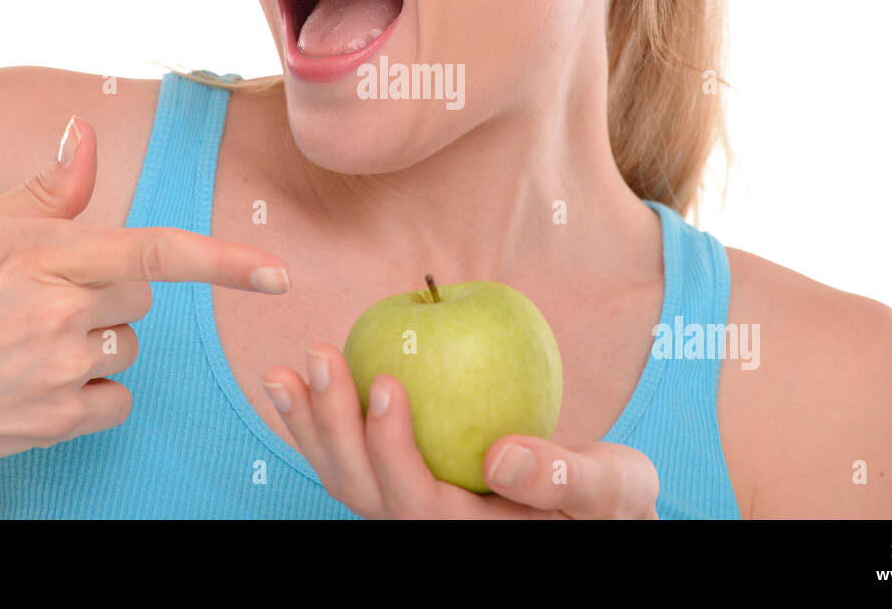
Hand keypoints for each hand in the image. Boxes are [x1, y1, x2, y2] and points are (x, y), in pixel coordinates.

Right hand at [0, 114, 291, 517]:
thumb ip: (46, 188)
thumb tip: (86, 134)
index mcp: (43, 256)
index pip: (154, 251)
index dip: (223, 261)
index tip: (278, 274)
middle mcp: (60, 315)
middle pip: (143, 294)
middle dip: (111, 289)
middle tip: (45, 297)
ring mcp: (63, 372)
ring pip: (128, 344)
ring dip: (97, 340)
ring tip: (27, 344)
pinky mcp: (61, 421)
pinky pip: (117, 396)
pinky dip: (91, 390)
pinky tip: (39, 383)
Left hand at [261, 342, 659, 518]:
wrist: (595, 508)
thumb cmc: (609, 499)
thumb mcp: (609, 490)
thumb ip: (563, 479)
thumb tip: (498, 457)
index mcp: (471, 535)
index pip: (416, 500)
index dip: (391, 445)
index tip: (386, 379)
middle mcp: (431, 531)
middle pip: (364, 490)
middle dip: (333, 426)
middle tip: (317, 355)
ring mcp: (411, 511)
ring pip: (347, 480)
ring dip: (310, 427)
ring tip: (283, 372)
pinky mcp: (403, 487)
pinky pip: (353, 462)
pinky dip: (321, 425)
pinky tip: (298, 381)